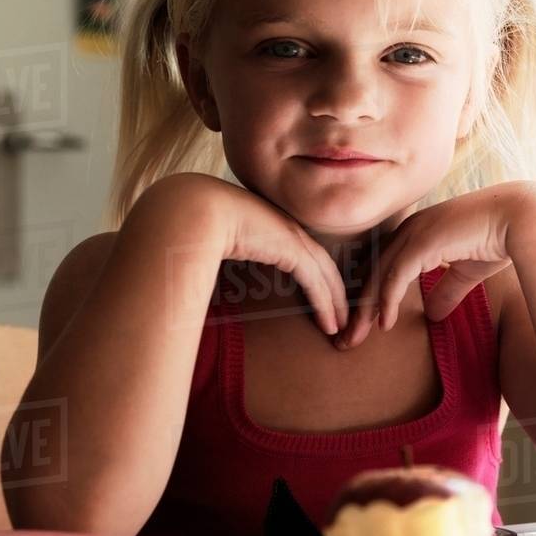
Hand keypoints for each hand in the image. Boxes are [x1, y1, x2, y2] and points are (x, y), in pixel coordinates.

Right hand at [138, 173, 349, 336]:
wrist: (193, 209)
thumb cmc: (192, 225)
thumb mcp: (214, 240)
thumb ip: (225, 254)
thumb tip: (211, 274)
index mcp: (270, 223)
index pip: (304, 252)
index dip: (318, 275)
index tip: (324, 297)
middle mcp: (286, 227)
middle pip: (322, 263)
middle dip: (336, 291)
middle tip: (343, 316)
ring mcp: (291, 235)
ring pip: (325, 274)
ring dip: (335, 302)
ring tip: (340, 325)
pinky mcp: (291, 249)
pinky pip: (316, 281)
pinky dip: (325, 302)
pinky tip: (331, 322)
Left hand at [335, 182, 535, 349]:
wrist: (521, 219)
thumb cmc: (500, 239)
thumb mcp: (467, 271)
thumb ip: (447, 290)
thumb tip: (433, 315)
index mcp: (420, 231)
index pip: (386, 266)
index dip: (374, 296)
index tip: (366, 324)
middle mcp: (411, 229)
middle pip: (374, 272)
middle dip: (360, 307)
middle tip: (347, 337)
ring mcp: (415, 233)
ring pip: (379, 276)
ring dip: (366, 310)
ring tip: (356, 337)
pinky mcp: (423, 241)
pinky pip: (396, 276)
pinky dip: (387, 301)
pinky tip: (383, 324)